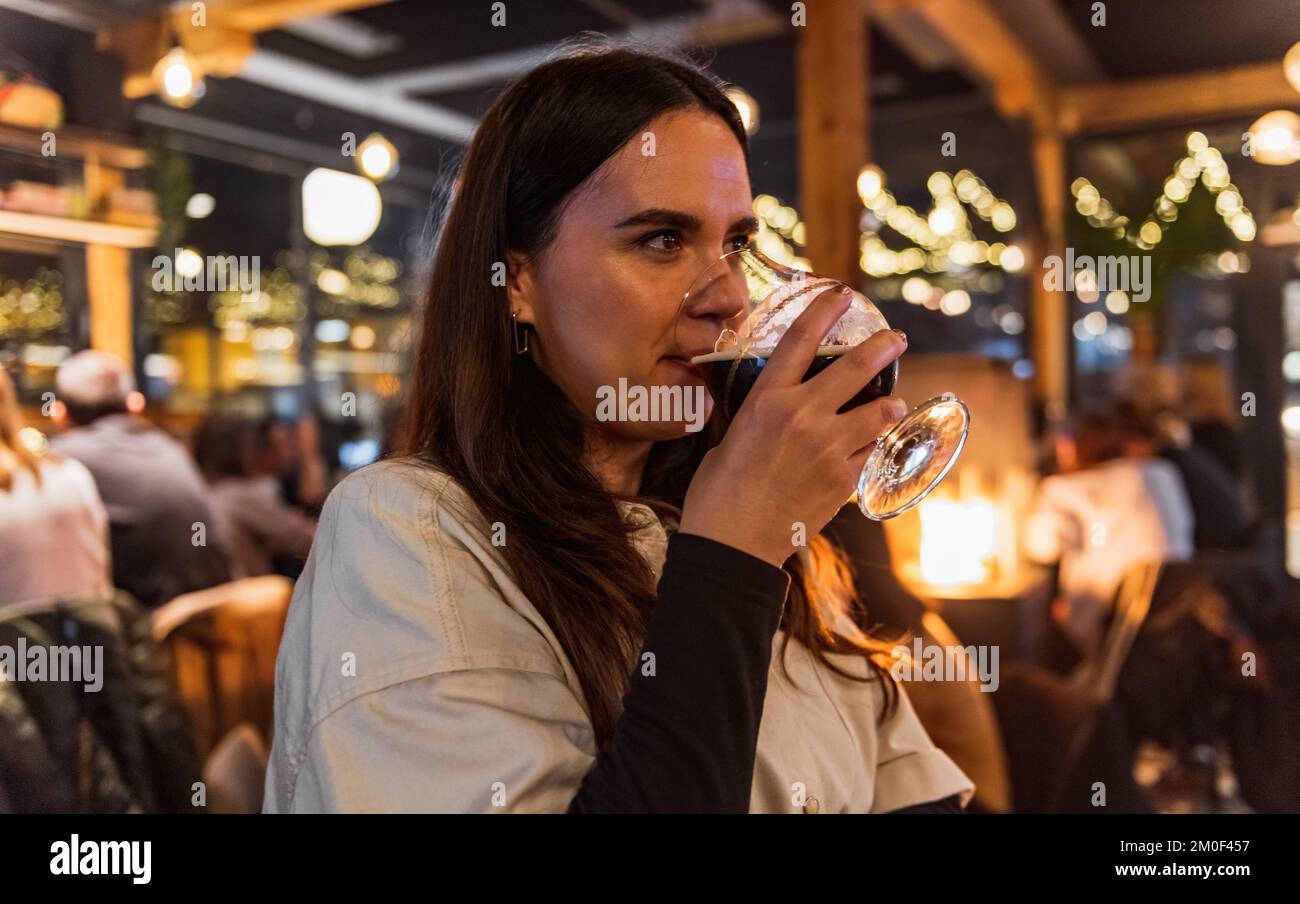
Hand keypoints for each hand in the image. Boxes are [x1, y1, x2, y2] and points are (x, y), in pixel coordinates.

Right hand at [679, 286, 907, 567]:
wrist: (733, 544)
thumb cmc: (718, 494)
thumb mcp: (730, 438)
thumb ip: (759, 416)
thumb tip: (774, 406)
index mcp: (766, 400)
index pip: (799, 341)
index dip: (824, 312)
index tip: (842, 295)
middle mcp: (801, 416)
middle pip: (854, 368)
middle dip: (882, 348)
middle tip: (896, 340)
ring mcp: (828, 447)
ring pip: (878, 413)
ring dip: (888, 407)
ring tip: (891, 405)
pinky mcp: (843, 480)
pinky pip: (869, 454)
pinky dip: (870, 451)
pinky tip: (865, 453)